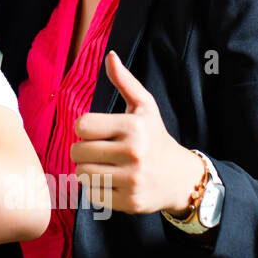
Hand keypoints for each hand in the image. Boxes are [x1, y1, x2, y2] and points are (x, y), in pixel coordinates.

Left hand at [69, 50, 203, 214]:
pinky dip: (95, 189)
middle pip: (77, 151)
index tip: (98, 131)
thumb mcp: (144, 107)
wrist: (180, 178)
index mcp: (133, 127)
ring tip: (104, 166)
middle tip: (100, 151)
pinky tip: (111, 182)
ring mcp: (132, 180)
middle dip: (83, 150)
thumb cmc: (155, 137)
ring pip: (81, 173)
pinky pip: (91, 194)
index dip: (85, 128)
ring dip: (87, 170)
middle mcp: (134, 153)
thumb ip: (125, 82)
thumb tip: (110, 55)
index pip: (82, 125)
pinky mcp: (129, 201)